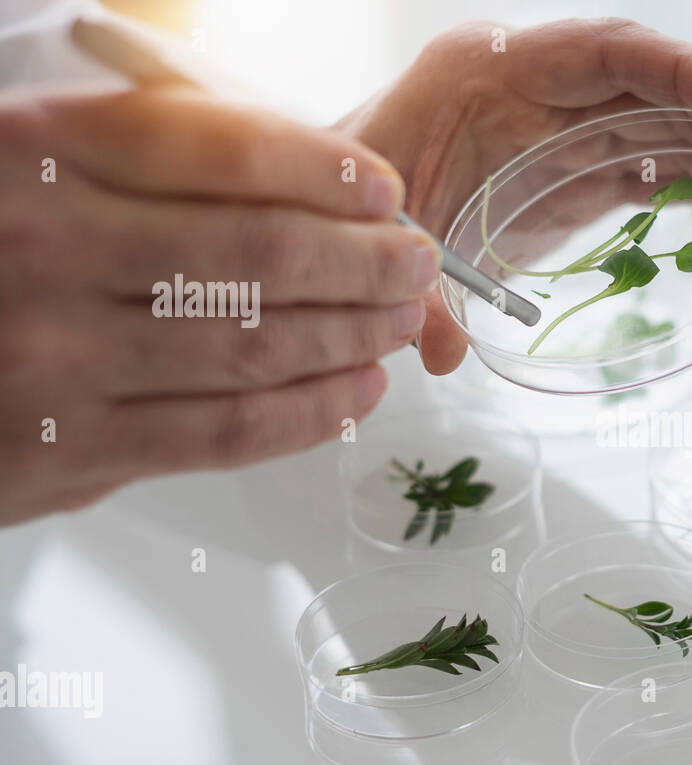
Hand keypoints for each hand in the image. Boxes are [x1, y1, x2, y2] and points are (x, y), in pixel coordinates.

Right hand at [0, 88, 439, 525]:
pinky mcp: (63, 454)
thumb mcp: (11, 158)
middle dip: (364, 259)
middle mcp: (42, 251)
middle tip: (416, 261)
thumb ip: (130, 147)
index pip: (218, 148)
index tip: (381, 186)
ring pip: (254, 348)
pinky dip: (306, 415)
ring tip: (400, 322)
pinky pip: (221, 435)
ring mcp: (52, 362)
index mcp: (28, 153)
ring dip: (352, 336)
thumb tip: (288, 164)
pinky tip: (355, 394)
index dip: (323, 167)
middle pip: (259, 252)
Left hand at [338, 17, 691, 372]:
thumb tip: (443, 357)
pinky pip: (658, 163)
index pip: (613, 50)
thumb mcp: (380, 228)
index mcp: (497, 66)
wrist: (340, 196)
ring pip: (672, 123)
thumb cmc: (351, 190)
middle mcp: (545, 83)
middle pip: (661, 82)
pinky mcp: (580, 166)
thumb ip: (412, 289)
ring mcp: (569, 124)